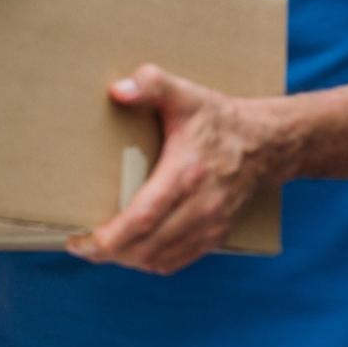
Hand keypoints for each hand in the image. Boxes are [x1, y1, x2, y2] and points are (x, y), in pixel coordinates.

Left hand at [67, 63, 290, 274]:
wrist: (269, 143)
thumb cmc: (218, 118)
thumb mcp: (185, 93)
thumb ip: (151, 84)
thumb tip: (117, 91)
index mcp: (185, 174)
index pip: (142, 218)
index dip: (108, 237)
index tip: (79, 240)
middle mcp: (200, 207)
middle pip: (146, 246)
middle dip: (108, 253)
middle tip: (78, 245)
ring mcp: (210, 225)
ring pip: (160, 258)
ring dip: (126, 260)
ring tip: (99, 248)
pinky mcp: (216, 235)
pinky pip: (178, 260)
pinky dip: (151, 262)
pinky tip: (131, 253)